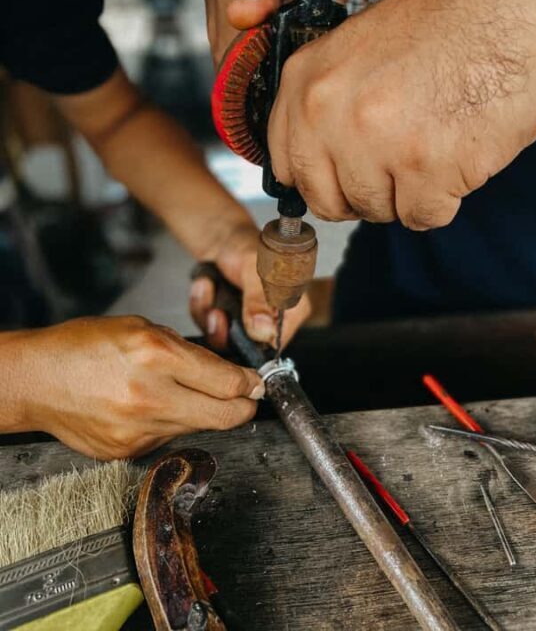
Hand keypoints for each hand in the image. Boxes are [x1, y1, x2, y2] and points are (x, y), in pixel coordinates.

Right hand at [17, 316, 265, 458]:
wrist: (36, 380)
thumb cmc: (83, 346)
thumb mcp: (141, 328)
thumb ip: (186, 350)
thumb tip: (224, 370)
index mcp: (156, 354)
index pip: (227, 381)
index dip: (250, 383)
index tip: (256, 382)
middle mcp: (151, 395)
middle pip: (224, 416)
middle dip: (243, 407)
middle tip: (247, 398)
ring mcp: (139, 429)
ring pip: (198, 428)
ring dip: (204, 413)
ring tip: (186, 394)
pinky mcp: (129, 451)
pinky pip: (168, 438)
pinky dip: (171, 424)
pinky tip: (151, 408)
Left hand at [189, 224, 309, 349]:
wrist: (222, 237)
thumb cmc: (246, 245)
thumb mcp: (253, 269)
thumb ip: (258, 300)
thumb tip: (265, 331)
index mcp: (292, 309)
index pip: (276, 344)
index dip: (252, 343)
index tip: (235, 330)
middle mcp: (272, 320)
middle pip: (246, 347)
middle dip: (222, 329)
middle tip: (216, 311)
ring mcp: (248, 322)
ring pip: (222, 339)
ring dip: (207, 314)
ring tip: (208, 288)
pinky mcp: (227, 321)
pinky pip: (207, 327)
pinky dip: (201, 307)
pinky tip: (205, 287)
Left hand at [268, 0, 535, 228]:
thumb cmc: (452, 19)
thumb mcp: (360, 49)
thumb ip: (330, 104)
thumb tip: (325, 164)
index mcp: (306, 78)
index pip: (286, 165)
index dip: (322, 178)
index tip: (345, 175)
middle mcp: (328, 111)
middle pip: (327, 200)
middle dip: (364, 194)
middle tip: (400, 166)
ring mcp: (374, 141)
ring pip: (376, 211)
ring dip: (408, 192)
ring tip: (438, 143)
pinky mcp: (424, 167)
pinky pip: (422, 216)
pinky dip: (445, 197)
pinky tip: (459, 153)